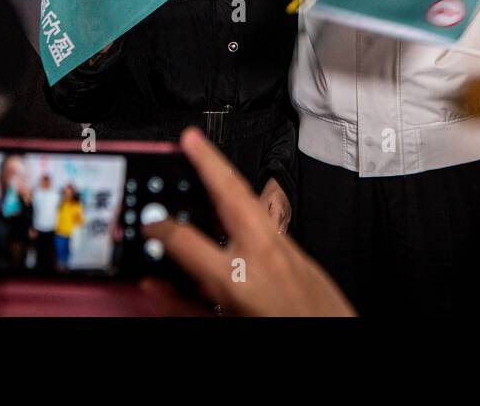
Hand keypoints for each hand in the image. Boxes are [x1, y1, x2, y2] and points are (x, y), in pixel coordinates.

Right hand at [141, 127, 354, 316]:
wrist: (331, 341)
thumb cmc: (276, 331)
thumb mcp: (219, 325)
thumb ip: (183, 305)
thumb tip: (155, 285)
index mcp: (237, 279)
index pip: (186, 241)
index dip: (160, 227)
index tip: (149, 221)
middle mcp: (263, 256)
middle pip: (232, 196)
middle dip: (209, 162)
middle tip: (191, 138)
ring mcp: (286, 251)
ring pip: (255, 200)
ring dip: (230, 175)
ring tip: (211, 155)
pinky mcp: (301, 255)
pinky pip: (269, 217)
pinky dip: (248, 202)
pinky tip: (238, 197)